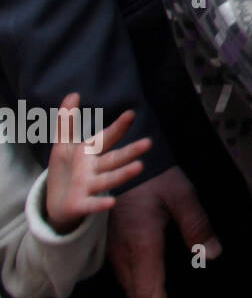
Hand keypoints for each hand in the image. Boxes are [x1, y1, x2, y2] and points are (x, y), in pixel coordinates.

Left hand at [45, 94, 150, 233]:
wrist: (56, 202)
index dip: (117, 127)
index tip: (131, 114)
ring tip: (139, 167)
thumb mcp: (62, 144)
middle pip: (113, 159)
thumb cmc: (65, 170)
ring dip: (123, 174)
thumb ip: (67, 121)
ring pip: (108, 179)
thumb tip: (73, 93)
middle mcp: (95, 169)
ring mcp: (90, 187)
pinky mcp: (81, 204)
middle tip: (148, 143)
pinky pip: (92, 204)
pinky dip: (100, 204)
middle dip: (130, 151)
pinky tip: (112, 202)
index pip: (106, 138)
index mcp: (91, 154)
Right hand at [107, 165, 219, 297]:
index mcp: (140, 246)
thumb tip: (213, 253)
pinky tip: (157, 290)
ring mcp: (117, 251)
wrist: (121, 158)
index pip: (148, 295)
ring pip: (132, 290)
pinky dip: (144, 291)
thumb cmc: (152, 175)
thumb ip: (198, 225)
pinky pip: (128, 278)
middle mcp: (124, 255)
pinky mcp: (116, 246)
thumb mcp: (181, 194)